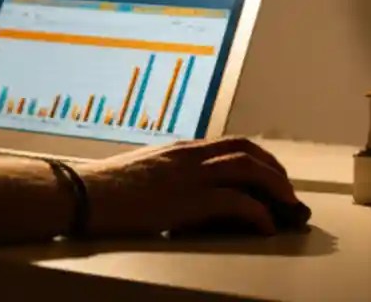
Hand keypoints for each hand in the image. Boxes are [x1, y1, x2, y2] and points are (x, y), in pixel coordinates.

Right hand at [79, 137, 306, 236]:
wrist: (82, 195)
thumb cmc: (103, 189)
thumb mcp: (142, 172)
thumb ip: (166, 175)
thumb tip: (180, 192)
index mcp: (178, 149)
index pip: (229, 143)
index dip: (257, 157)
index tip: (270, 174)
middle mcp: (188, 155)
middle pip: (246, 150)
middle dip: (273, 168)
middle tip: (287, 191)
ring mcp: (189, 175)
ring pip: (249, 168)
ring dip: (275, 186)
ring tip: (288, 206)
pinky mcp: (188, 199)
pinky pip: (237, 201)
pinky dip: (258, 213)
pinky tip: (266, 227)